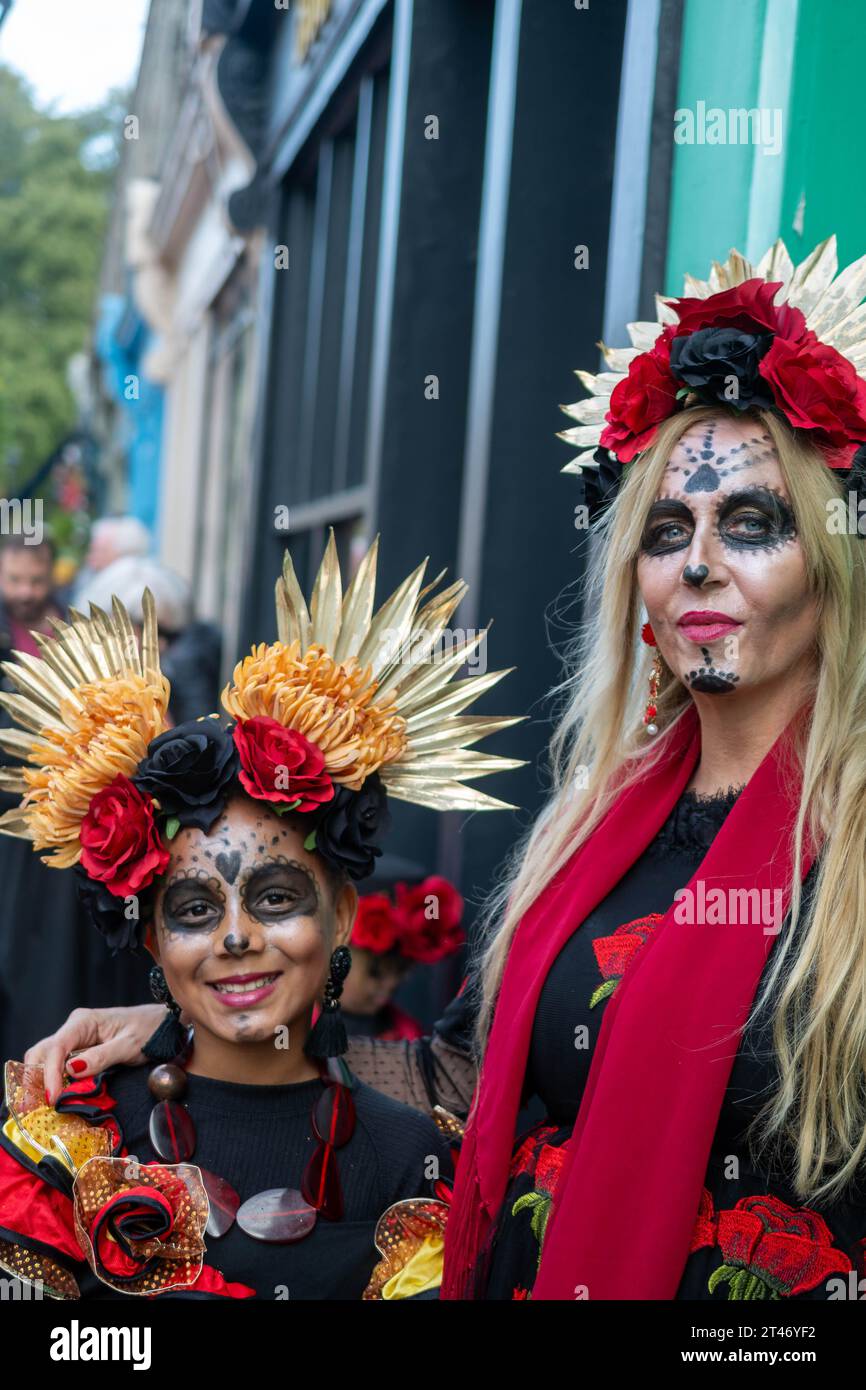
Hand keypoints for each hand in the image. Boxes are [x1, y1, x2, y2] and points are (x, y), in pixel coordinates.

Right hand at [24, 1005, 162, 1103]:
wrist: (162, 1024)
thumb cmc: (149, 1031)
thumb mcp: (129, 1045)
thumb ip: (102, 1057)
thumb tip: (71, 1070)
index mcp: (83, 1022)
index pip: (56, 1048)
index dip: (50, 1074)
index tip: (53, 1098)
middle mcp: (74, 1028)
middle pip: (42, 1052)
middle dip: (35, 1078)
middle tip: (35, 1107)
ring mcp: (75, 1040)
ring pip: (46, 1059)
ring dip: (40, 1081)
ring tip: (41, 1106)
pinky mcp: (79, 1051)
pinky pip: (59, 1066)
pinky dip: (53, 1081)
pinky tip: (55, 1097)